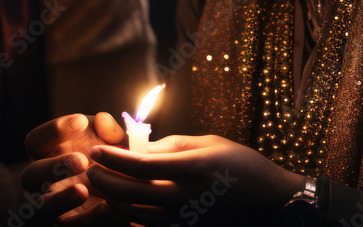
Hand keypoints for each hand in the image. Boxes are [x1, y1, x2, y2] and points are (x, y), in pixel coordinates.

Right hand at [21, 113, 128, 224]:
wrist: (131, 190)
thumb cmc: (114, 158)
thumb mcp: (116, 141)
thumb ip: (111, 130)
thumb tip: (102, 121)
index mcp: (51, 154)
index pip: (35, 141)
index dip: (53, 130)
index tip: (81, 122)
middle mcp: (46, 180)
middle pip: (30, 176)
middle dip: (53, 168)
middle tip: (81, 161)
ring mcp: (55, 204)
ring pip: (41, 208)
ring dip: (60, 199)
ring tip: (83, 190)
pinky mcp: (70, 223)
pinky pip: (68, 226)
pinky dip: (87, 219)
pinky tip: (107, 206)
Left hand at [87, 134, 304, 225]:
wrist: (271, 202)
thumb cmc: (242, 165)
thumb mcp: (210, 143)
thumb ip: (173, 144)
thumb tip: (139, 147)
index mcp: (193, 168)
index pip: (140, 164)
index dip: (113, 157)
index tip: (96, 149)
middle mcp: (186, 197)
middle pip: (131, 193)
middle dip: (105, 180)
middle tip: (91, 169)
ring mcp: (186, 219)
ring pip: (135, 215)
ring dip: (113, 201)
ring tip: (103, 186)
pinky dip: (131, 218)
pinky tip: (124, 206)